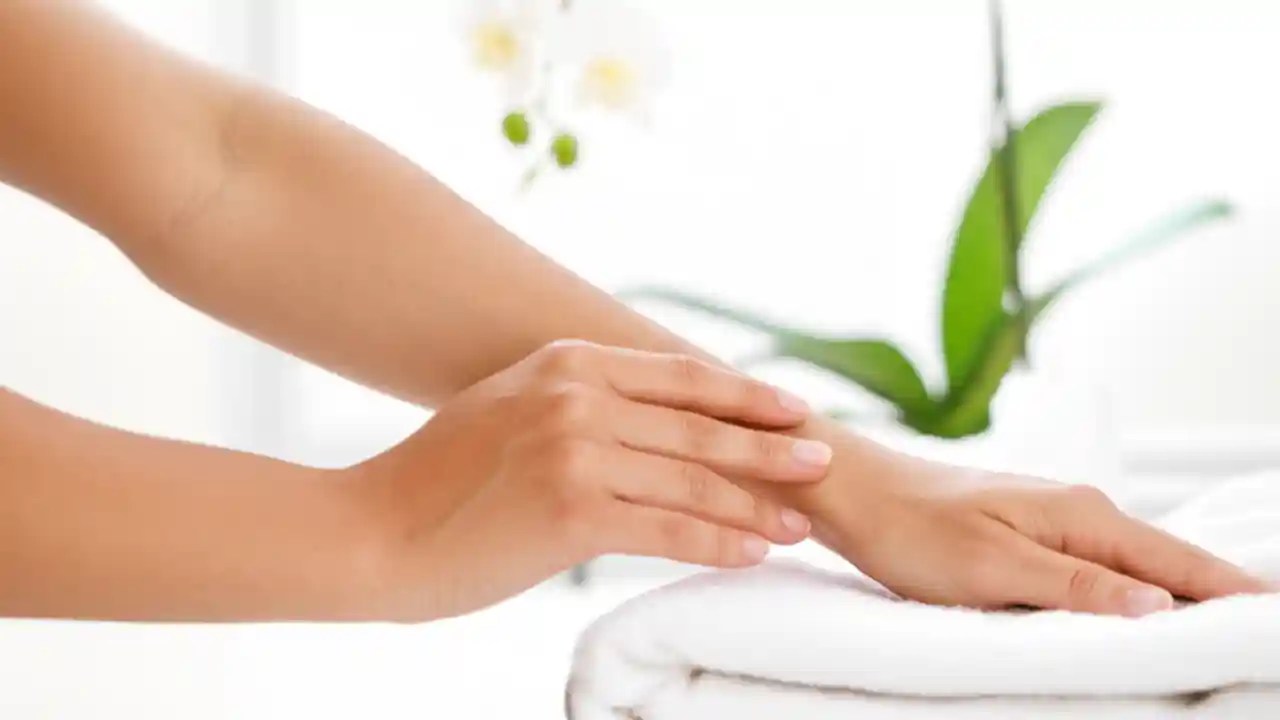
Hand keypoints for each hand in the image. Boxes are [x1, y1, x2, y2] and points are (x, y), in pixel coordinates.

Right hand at [351, 341, 830, 619]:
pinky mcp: (573, 511)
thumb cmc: (438, 482)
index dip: (743, 394)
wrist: (370, 533)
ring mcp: (576, 450)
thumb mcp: (507, 408)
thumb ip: (573, 400)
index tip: (792, 408)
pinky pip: (669, 529)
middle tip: (823, 459)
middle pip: (699, 425)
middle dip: (769, 445)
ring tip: (801, 522)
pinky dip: (719, 542)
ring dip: (757, 503)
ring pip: (694, 479)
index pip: (679, 376)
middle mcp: (577, 396)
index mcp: (566, 364)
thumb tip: (638, 415)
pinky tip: (753, 554)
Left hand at [814, 446, 1271, 616]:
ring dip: (1177, 593)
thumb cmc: (912, 529)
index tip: (1272, 619)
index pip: (1175, 563)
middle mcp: (1077, 511)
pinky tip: (1143, 604)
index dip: (1227, 593)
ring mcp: (1055, 520)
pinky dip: (1131, 587)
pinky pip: (1099, 565)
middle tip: (1260, 630)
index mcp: (1079, 516)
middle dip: (1216, 595)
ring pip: (1134, 564)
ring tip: (1222, 622)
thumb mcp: (994, 567)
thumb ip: (1077, 586)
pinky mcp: (1031, 534)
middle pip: (1166, 562)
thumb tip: (1158, 607)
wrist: (855, 493)